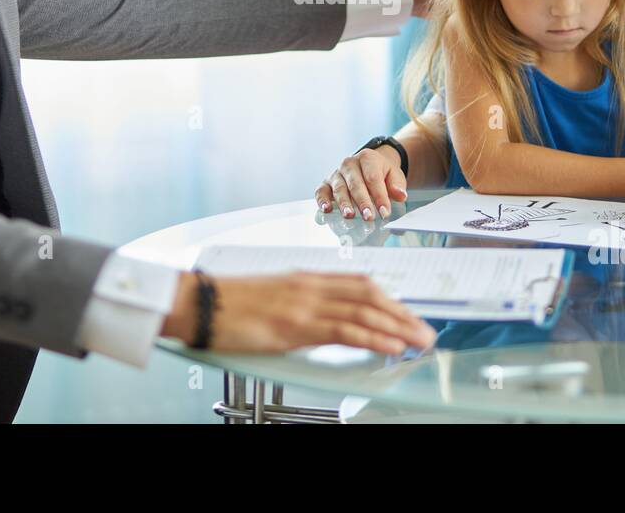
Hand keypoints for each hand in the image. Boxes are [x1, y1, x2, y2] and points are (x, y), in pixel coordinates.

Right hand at [162, 271, 436, 354]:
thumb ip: (301, 302)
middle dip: (402, 314)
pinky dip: (374, 337)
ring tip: (418, 341)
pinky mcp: (295, 326)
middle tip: (424, 331)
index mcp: (306, 277)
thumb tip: (324, 318)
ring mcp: (305, 305)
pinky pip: (345, 330)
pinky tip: (391, 346)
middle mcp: (311, 286)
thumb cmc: (229, 302)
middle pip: (370, 295)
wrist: (200, 303)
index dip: (389, 298)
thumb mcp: (273, 295)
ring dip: (397, 327)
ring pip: (365, 311)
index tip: (408, 313)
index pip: (360, 283)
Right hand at [315, 144, 406, 220]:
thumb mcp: (394, 175)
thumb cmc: (381, 172)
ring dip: (344, 203)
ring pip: (339, 188)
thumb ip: (397, 185)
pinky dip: (322, 200)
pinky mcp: (326, 183)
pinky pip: (321, 191)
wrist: (368, 165)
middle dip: (362, 202)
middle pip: (355, 184)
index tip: (384, 212)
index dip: (379, 196)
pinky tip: (327, 210)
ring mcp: (336, 173)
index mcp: (367, 158)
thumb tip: (400, 195)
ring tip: (349, 216)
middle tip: (369, 217)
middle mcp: (349, 163)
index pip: (373, 178)